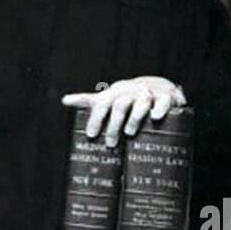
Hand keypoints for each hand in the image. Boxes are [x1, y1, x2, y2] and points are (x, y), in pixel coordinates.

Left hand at [62, 77, 186, 146]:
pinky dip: (160, 108)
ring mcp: (148, 93)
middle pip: (120, 105)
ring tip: (129, 133)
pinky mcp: (166, 96)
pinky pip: (163, 101)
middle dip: (114, 124)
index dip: (96, 118)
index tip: (91, 135)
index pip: (102, 103)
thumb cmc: (128, 97)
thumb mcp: (109, 98)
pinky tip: (156, 118)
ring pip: (140, 102)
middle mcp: (131, 91)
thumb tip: (65, 100)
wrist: (157, 86)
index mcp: (116, 92)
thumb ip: (90, 101)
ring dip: (135, 117)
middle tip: (110, 143)